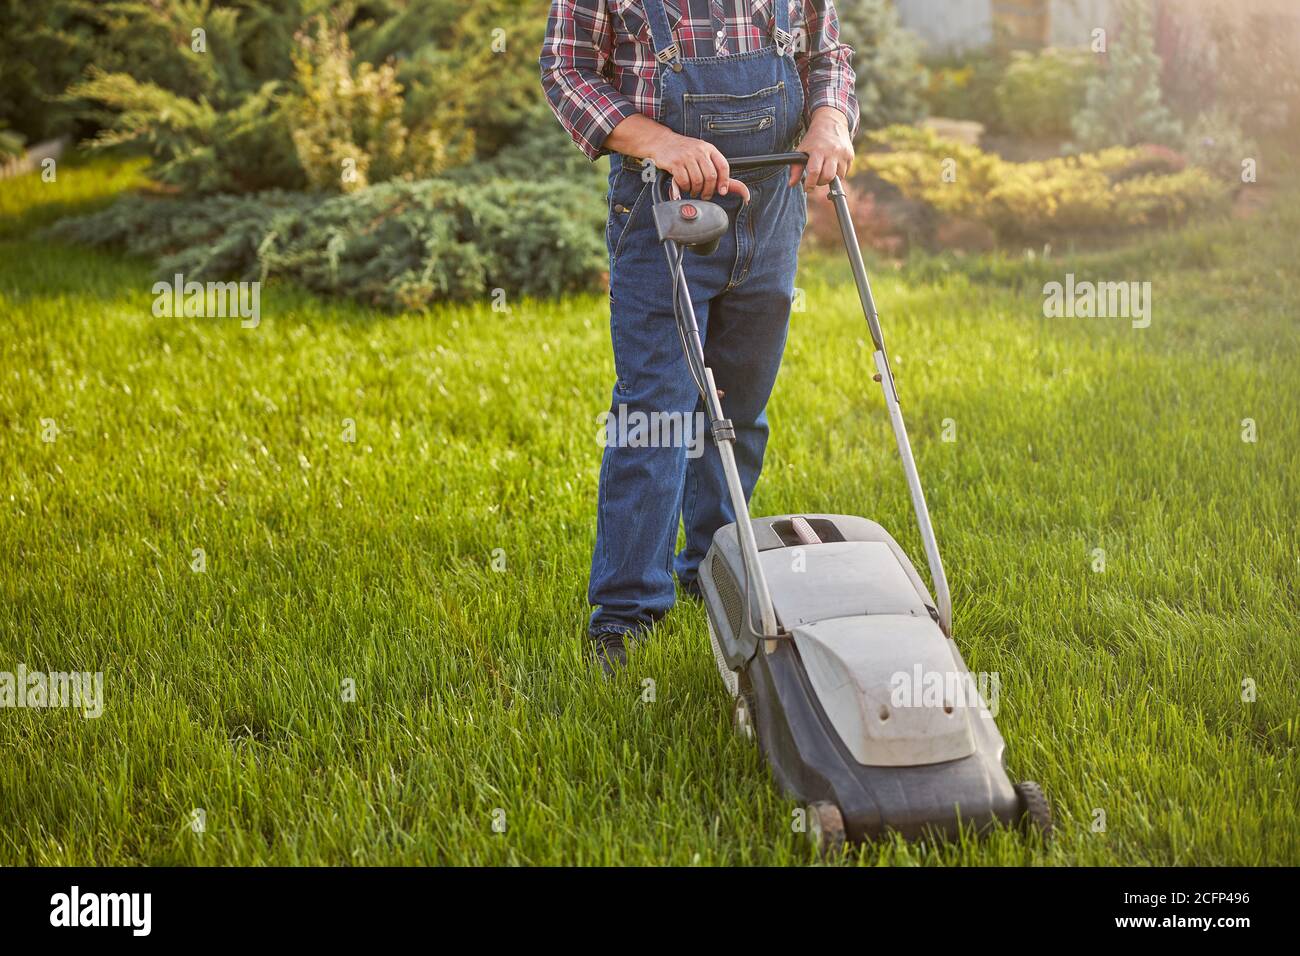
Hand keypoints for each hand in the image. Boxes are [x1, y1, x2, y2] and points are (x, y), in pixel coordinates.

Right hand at [605, 114, 750, 201]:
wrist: (661, 142)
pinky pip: (684, 181)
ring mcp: (686, 156)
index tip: (722, 191)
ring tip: (692, 190)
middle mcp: (699, 150)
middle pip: (711, 176)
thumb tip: (741, 189)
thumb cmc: (683, 151)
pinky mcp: (675, 163)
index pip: (723, 165)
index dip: (725, 181)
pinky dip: (684, 188)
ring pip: (698, 181)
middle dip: (709, 190)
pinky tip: (683, 187)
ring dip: (695, 190)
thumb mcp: (701, 154)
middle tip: (704, 195)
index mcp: (708, 148)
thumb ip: (716, 168)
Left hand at [791, 106, 853, 188]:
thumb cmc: (813, 140)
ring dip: (829, 179)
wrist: (830, 123)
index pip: (814, 172)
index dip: (810, 184)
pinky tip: (832, 166)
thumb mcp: (801, 150)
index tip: (807, 188)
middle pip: (828, 177)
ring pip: (838, 177)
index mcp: (818, 150)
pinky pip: (844, 173)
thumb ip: (795, 168)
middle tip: (816, 179)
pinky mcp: (850, 156)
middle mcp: (832, 152)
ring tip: (824, 171)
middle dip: (820, 182)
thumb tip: (791, 184)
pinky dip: (837, 174)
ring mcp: (843, 154)